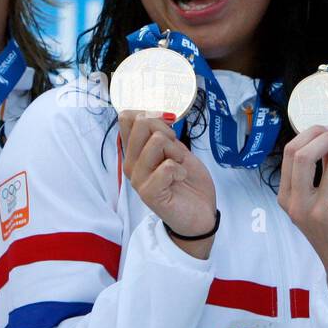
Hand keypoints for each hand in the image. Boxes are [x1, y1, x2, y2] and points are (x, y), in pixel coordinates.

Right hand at [118, 110, 216, 258]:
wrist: (201, 213)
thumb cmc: (188, 181)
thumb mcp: (176, 149)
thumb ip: (163, 133)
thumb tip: (158, 114)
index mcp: (134, 151)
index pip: (127, 117)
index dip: (152, 114)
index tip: (168, 128)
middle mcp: (131, 163)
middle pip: (142, 123)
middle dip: (167, 132)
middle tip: (175, 153)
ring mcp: (137, 178)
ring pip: (156, 141)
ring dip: (176, 152)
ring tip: (178, 168)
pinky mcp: (148, 193)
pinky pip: (167, 166)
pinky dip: (181, 169)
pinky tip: (180, 180)